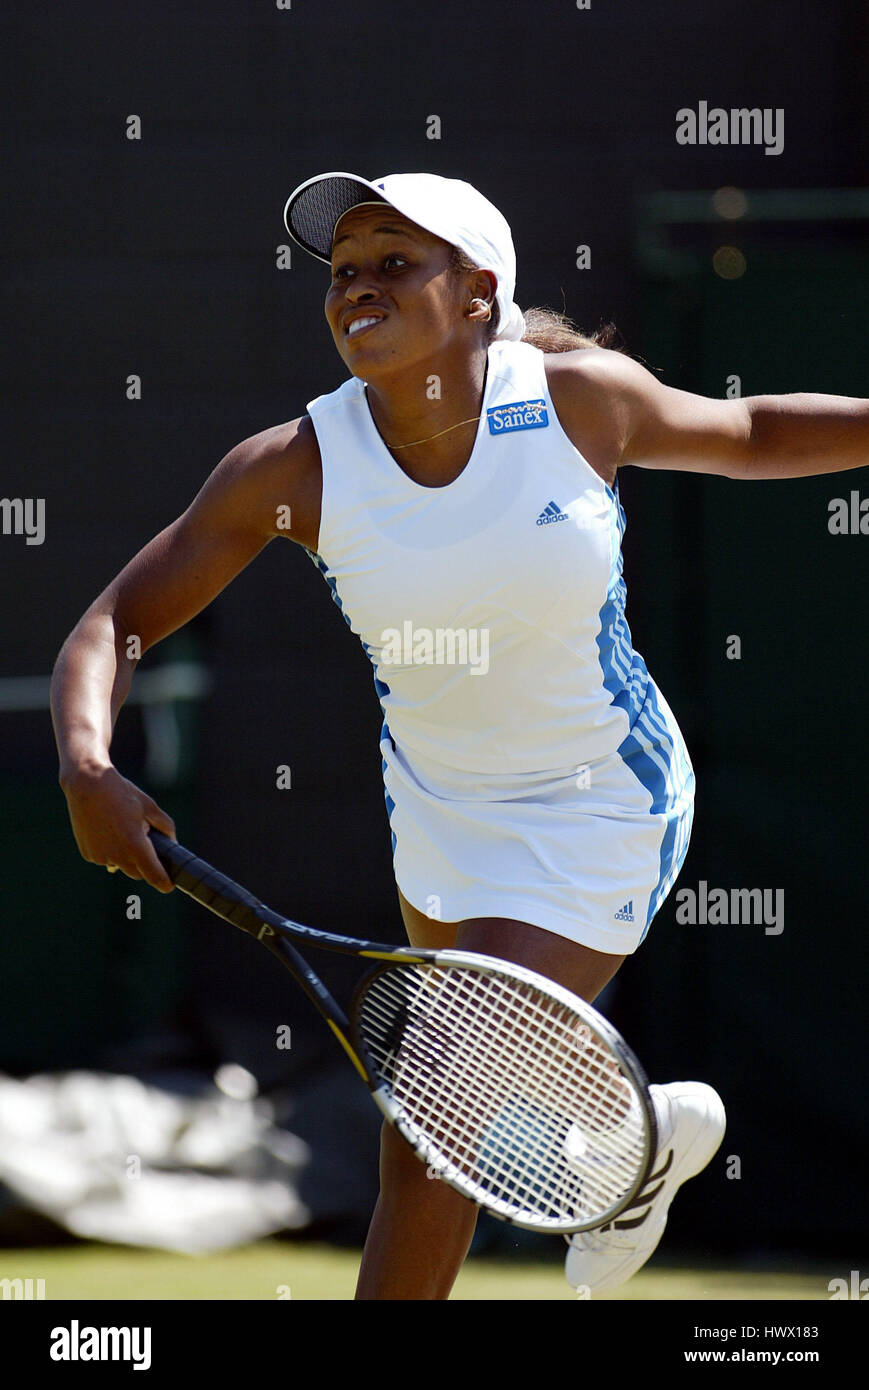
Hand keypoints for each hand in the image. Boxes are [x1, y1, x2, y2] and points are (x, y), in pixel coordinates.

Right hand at [60, 763, 176, 892]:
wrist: (87, 784)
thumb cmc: (121, 793)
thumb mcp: (150, 807)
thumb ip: (165, 827)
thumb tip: (173, 843)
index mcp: (135, 845)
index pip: (154, 874)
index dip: (164, 882)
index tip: (169, 886)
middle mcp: (117, 855)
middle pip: (138, 873)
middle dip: (144, 864)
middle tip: (144, 842)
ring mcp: (101, 856)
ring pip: (121, 866)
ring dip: (126, 856)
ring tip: (123, 830)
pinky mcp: (88, 854)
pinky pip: (106, 859)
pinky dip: (111, 851)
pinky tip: (108, 831)